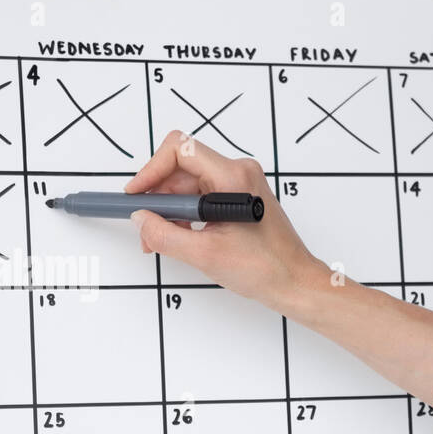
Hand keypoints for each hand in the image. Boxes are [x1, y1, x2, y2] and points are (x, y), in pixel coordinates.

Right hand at [125, 131, 327, 310]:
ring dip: (170, 208)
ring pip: (190, 184)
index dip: (151, 170)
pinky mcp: (241, 199)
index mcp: (233, 177)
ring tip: (160, 238)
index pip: (180, 150)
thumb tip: (140, 220)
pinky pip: (203, 195)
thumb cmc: (265, 269)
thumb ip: (164, 235)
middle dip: (158, 196)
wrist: (296, 284)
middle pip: (182, 168)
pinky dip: (186, 213)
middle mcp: (239, 173)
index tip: (137, 195)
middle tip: (144, 225)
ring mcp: (241, 185)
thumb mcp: (204, 254)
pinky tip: (179, 236)